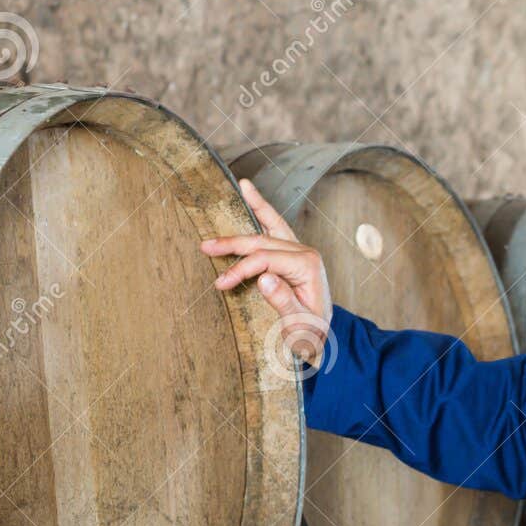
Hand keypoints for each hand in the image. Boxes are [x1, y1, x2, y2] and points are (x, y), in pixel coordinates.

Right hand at [200, 178, 332, 365]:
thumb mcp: (298, 325)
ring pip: (266, 228)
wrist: (319, 336)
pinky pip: (273, 225)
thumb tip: (264, 279)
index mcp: (308, 267)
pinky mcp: (291, 251)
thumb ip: (283, 302)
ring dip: (242, 220)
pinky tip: (246, 189)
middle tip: (205, 247)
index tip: (221, 283)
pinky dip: (259, 208)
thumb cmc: (309, 333)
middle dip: (233, 245)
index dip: (241, 269)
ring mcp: (298, 249)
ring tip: (221, 208)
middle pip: (262, 242)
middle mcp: (304, 253)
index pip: (267, 260)